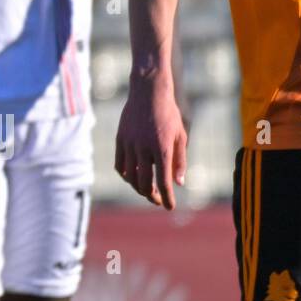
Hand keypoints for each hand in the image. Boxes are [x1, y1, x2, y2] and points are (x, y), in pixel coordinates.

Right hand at [114, 73, 187, 209]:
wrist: (148, 93)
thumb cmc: (169, 114)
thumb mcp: (181, 136)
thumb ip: (180, 161)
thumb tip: (178, 183)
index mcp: (162, 148)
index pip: (163, 182)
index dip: (167, 198)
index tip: (169, 207)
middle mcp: (144, 148)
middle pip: (144, 183)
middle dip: (152, 196)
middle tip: (158, 200)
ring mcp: (129, 144)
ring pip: (130, 176)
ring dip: (138, 187)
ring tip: (147, 190)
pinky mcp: (120, 139)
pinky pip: (119, 164)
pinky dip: (125, 175)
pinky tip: (132, 177)